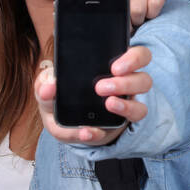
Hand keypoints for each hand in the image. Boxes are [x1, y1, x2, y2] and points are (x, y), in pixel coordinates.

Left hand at [33, 47, 151, 145]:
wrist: (62, 125)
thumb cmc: (61, 98)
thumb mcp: (49, 89)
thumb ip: (45, 85)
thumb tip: (50, 86)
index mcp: (113, 67)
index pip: (138, 56)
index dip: (133, 59)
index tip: (115, 67)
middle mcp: (126, 85)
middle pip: (144, 80)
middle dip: (125, 83)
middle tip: (101, 87)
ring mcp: (125, 107)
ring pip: (140, 106)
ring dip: (124, 106)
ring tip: (106, 105)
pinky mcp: (117, 128)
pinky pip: (118, 134)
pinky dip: (101, 132)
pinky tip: (88, 131)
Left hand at [97, 0, 185, 26]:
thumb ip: (110, 0)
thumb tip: (104, 23)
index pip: (106, 2)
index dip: (115, 16)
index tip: (121, 20)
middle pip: (124, 8)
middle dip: (130, 20)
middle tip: (135, 17)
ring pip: (138, 9)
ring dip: (142, 18)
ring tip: (144, 13)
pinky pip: (154, 5)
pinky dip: (154, 13)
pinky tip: (153, 8)